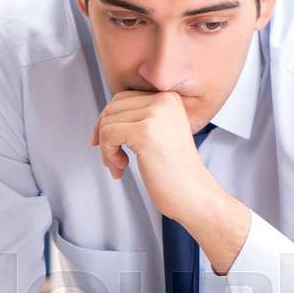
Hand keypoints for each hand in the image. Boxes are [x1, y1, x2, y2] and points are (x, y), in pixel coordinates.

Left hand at [89, 90, 211, 222]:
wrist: (192, 194)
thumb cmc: (173, 172)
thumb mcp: (157, 135)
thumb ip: (136, 120)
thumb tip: (101, 119)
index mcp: (168, 98)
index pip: (122, 99)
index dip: (108, 123)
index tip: (109, 146)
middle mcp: (164, 100)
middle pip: (112, 108)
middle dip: (105, 135)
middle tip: (114, 160)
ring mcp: (155, 115)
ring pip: (107, 122)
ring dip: (106, 148)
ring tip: (120, 166)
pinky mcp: (145, 132)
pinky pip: (108, 134)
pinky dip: (108, 153)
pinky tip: (122, 167)